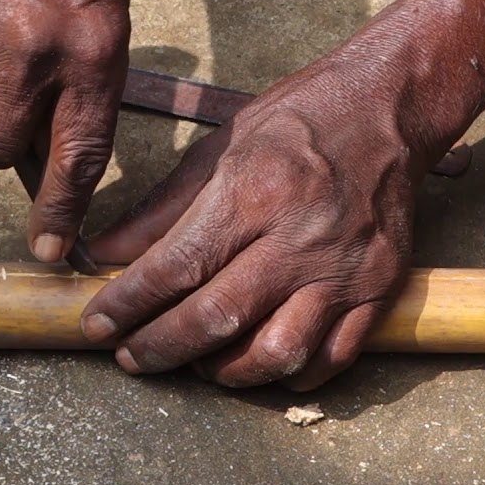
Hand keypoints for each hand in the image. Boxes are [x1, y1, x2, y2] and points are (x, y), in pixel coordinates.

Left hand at [81, 57, 427, 389]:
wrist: (386, 109)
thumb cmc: (296, 123)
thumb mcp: (218, 148)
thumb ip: (160, 210)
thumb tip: (104, 255)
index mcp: (254, 191)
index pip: (178, 265)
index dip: (130, 304)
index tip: (97, 325)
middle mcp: (301, 236)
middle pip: (219, 317)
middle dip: (162, 347)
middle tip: (131, 357)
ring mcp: (345, 268)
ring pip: (278, 352)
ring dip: (226, 372)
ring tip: (197, 362)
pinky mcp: (380, 288)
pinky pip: (332, 358)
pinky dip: (289, 374)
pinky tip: (259, 363)